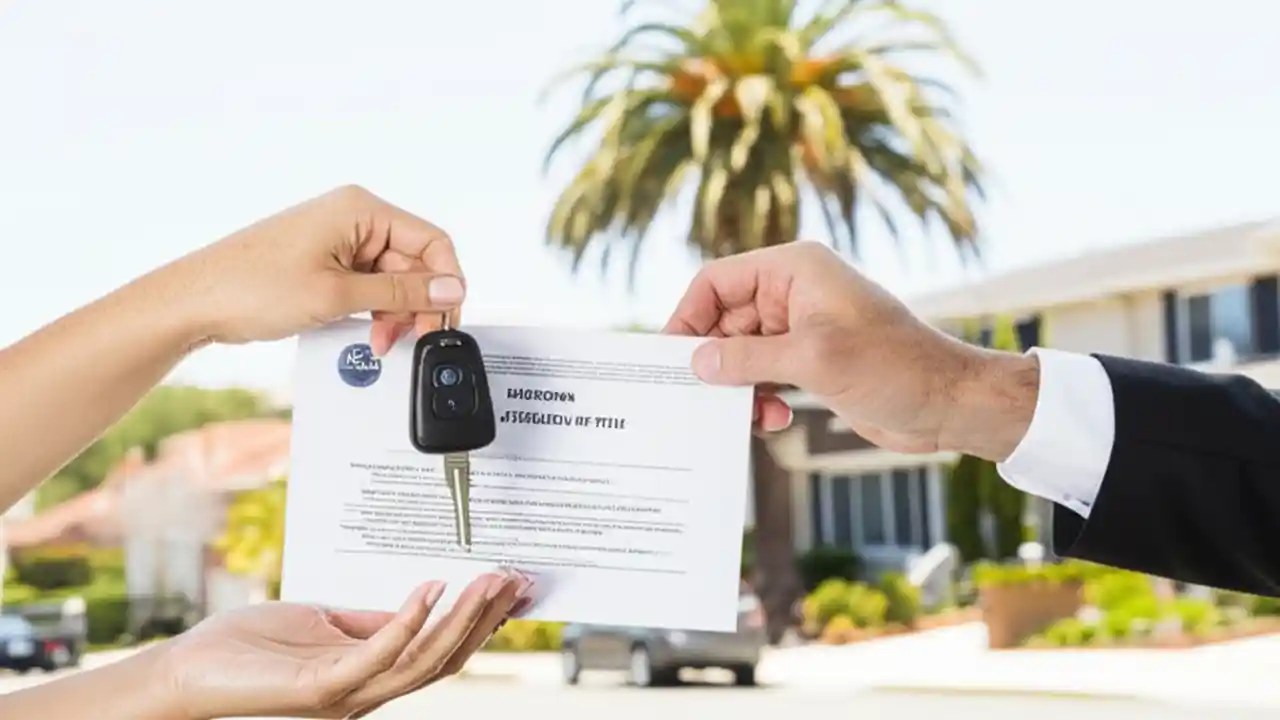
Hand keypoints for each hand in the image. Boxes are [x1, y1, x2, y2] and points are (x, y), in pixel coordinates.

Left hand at [158, 572, 531, 719]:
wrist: (184, 671)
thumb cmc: (245, 646)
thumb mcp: (323, 623)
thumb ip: (371, 622)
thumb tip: (420, 603)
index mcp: (370, 676)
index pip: (440, 652)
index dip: (480, 622)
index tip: (510, 587)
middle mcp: (365, 692)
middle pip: (444, 659)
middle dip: (484, 618)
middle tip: (514, 579)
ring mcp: (346, 695)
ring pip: (423, 661)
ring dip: (462, 618)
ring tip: (487, 581)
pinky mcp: (321, 689)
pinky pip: (378, 655)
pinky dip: (410, 621)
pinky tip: (429, 589)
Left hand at [168, 185, 464, 355]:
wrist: (194, 302)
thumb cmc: (250, 287)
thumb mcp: (337, 295)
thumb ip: (401, 292)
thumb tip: (450, 289)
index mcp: (360, 209)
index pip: (432, 242)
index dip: (445, 282)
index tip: (444, 317)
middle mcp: (354, 218)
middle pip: (415, 264)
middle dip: (415, 305)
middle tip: (410, 339)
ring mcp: (339, 240)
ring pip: (393, 279)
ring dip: (394, 314)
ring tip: (379, 341)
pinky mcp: (327, 262)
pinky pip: (368, 285)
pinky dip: (374, 312)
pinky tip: (366, 334)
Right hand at [663, 242, 1038, 460]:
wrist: (947, 403)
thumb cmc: (894, 367)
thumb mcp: (813, 360)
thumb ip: (748, 359)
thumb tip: (697, 362)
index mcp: (794, 269)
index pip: (717, 281)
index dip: (688, 316)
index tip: (670, 357)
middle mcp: (794, 292)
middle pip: (723, 320)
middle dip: (713, 360)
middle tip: (699, 397)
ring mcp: (801, 328)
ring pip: (740, 353)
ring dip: (737, 385)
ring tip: (747, 413)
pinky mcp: (809, 362)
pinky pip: (762, 375)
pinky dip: (758, 397)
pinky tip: (772, 419)